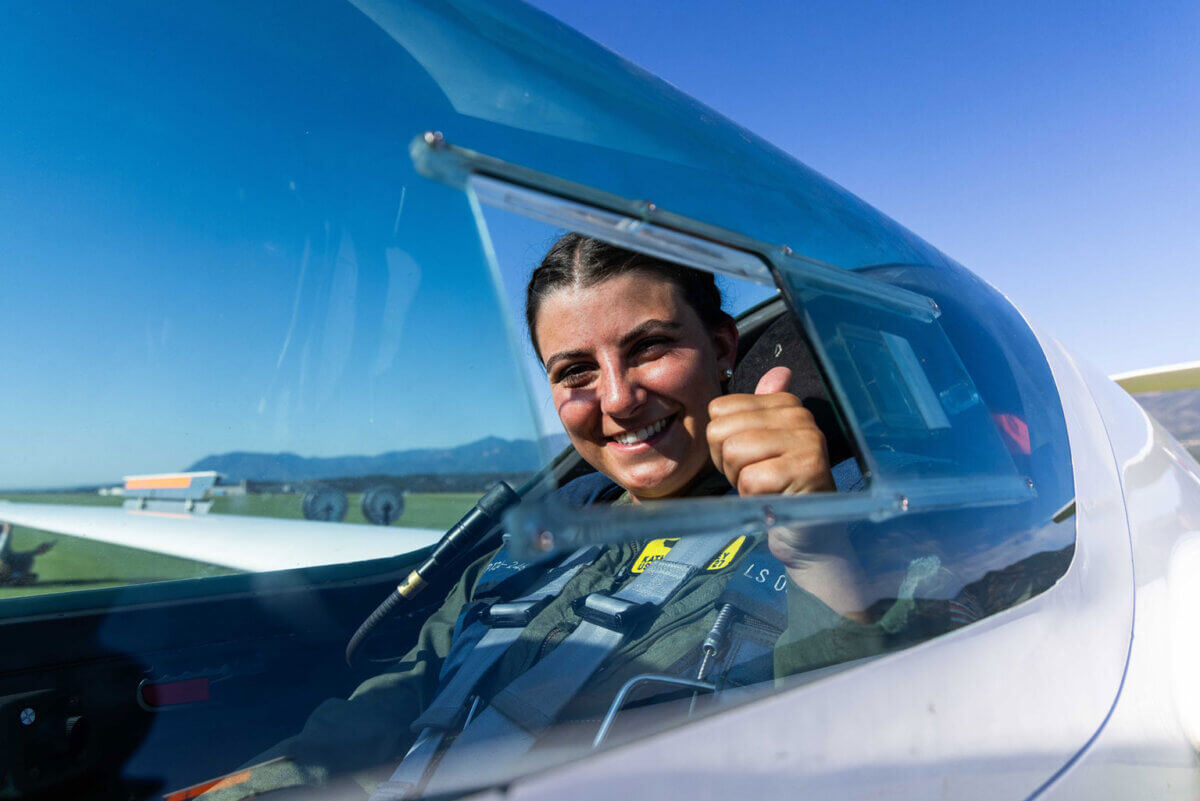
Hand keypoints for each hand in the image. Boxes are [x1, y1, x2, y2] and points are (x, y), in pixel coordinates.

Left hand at [706, 366, 834, 496]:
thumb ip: (761, 408)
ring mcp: (806, 440)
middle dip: (727, 461)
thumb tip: (779, 371)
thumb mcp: (767, 442)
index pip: (719, 409)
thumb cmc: (779, 485)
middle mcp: (799, 415)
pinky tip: (773, 496)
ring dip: (740, 478)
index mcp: (786, 403)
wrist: (810, 528)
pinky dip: (753, 496)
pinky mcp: (806, 469)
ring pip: (733, 451)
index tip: (749, 458)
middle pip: (720, 430)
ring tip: (764, 486)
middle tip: (755, 475)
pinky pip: (750, 478)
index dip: (723, 441)